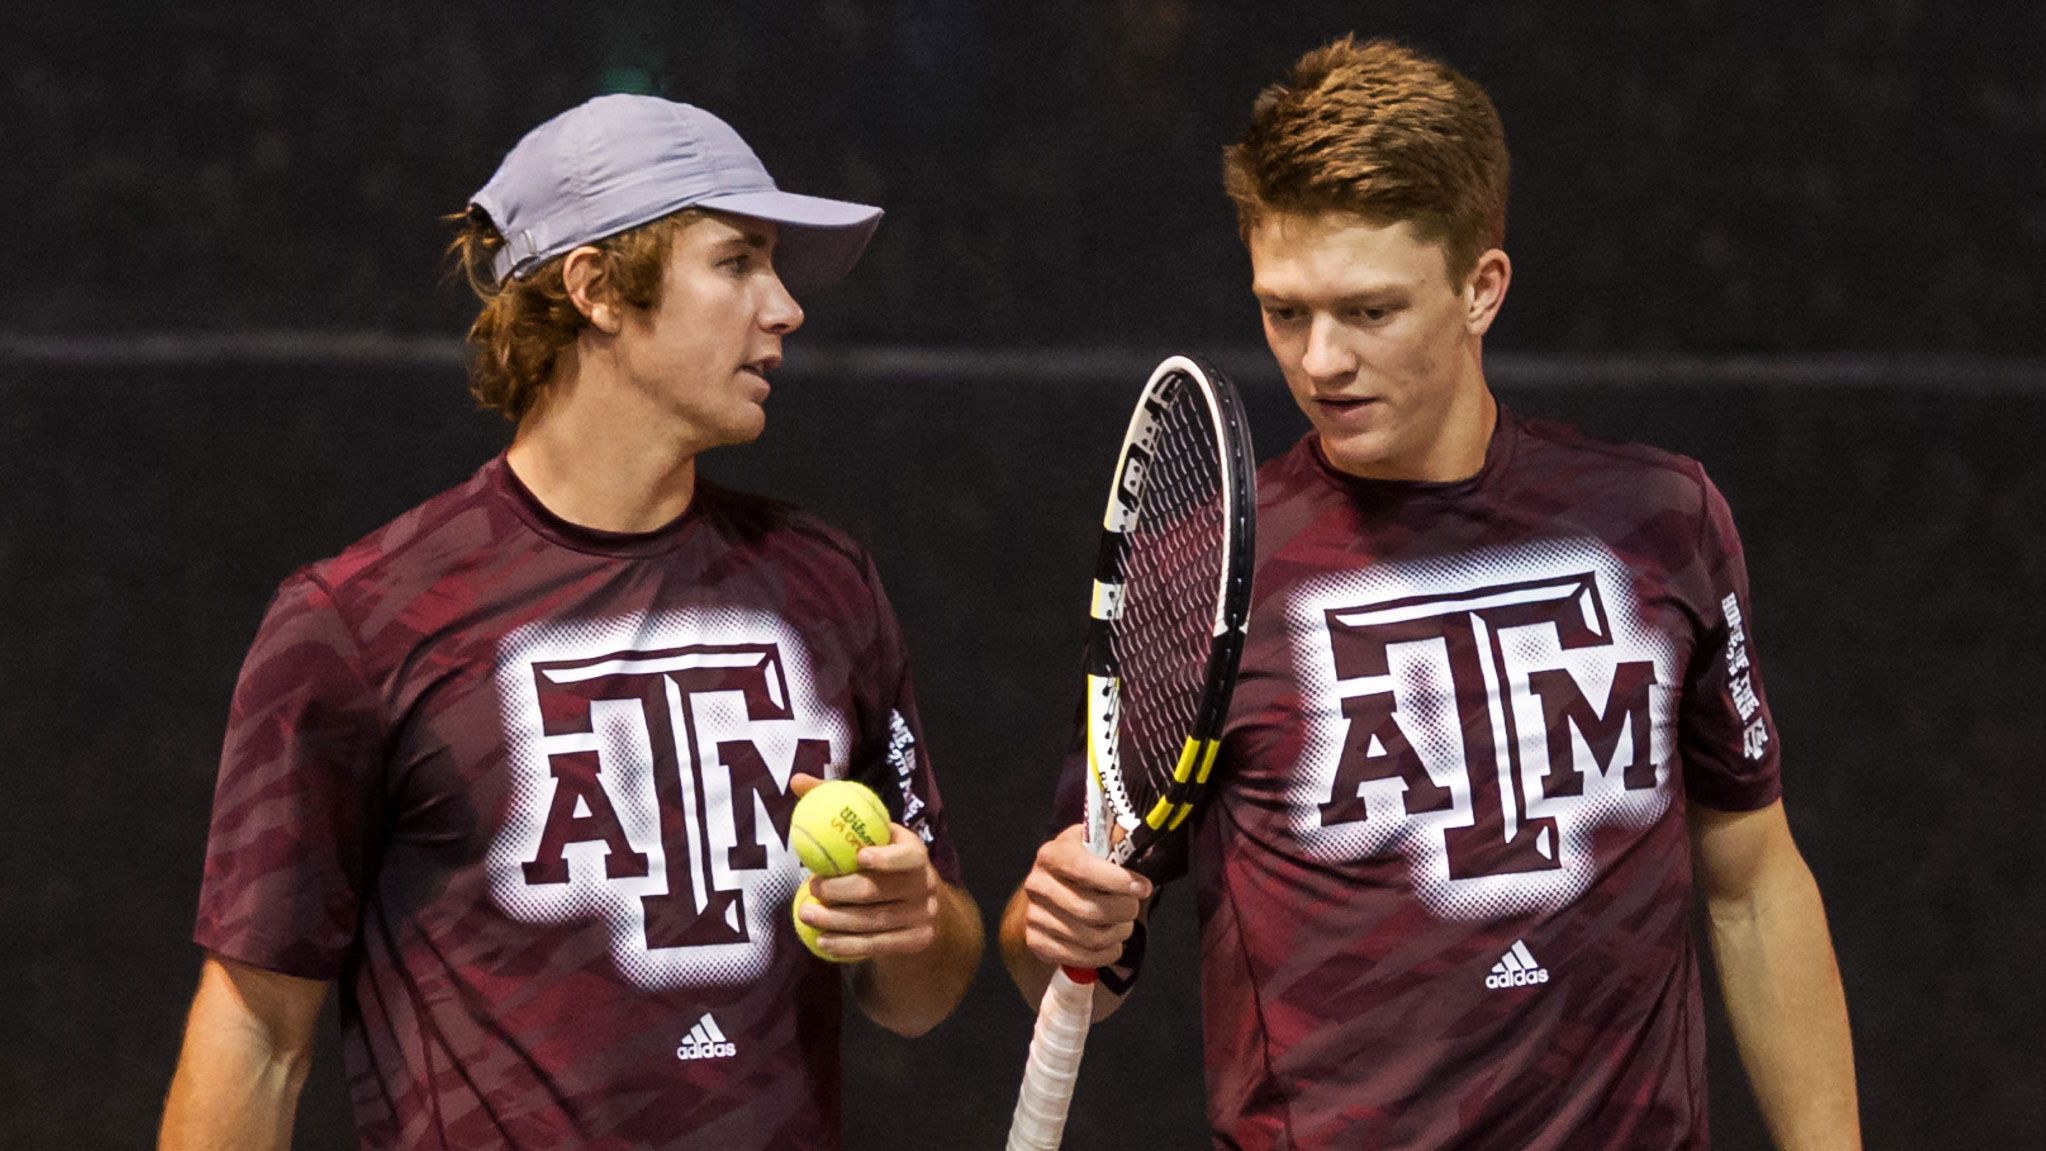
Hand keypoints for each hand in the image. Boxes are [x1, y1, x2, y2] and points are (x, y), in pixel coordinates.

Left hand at [790, 773, 939, 960]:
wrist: (918, 905)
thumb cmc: (882, 859)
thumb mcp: (869, 832)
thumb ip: (835, 804)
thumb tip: (797, 780)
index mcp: (916, 852)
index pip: (907, 855)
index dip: (886, 857)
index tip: (858, 856)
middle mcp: (925, 884)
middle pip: (881, 891)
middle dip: (843, 891)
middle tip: (813, 888)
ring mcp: (923, 915)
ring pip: (875, 922)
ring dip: (837, 922)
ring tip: (806, 915)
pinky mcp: (916, 940)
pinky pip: (877, 946)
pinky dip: (848, 946)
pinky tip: (823, 942)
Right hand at [1017, 823, 1152, 968]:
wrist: (1050, 891)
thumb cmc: (1083, 865)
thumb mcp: (1096, 844)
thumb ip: (1118, 842)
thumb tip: (1144, 841)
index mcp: (1052, 854)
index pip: (1083, 869)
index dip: (1116, 880)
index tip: (1142, 887)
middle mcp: (1037, 884)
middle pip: (1089, 909)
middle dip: (1123, 911)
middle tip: (1133, 907)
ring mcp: (1034, 915)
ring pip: (1090, 938)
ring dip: (1118, 934)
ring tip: (1124, 925)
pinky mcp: (1036, 942)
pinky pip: (1080, 958)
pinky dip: (1105, 954)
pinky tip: (1112, 943)